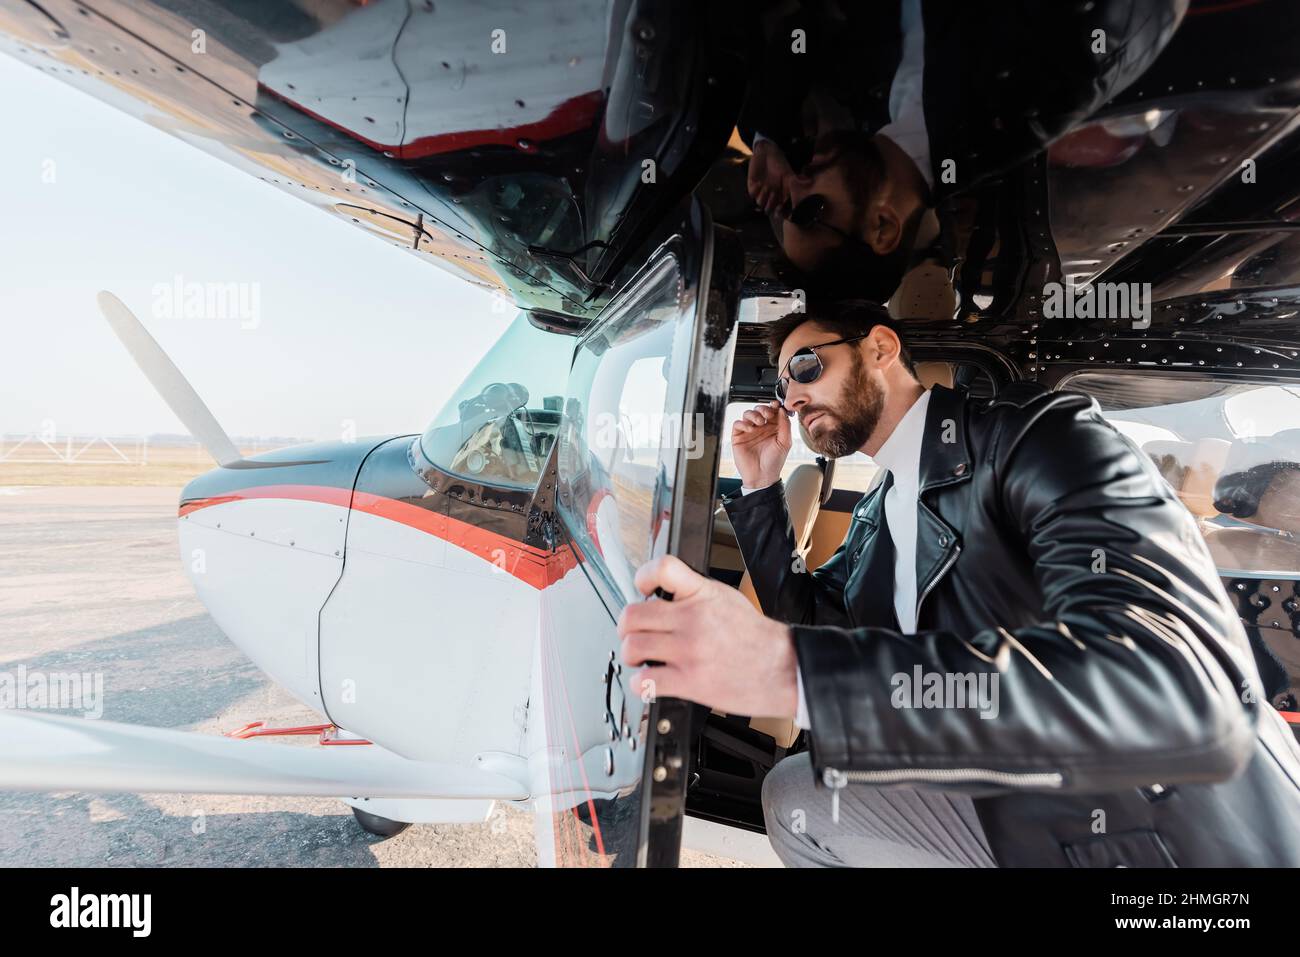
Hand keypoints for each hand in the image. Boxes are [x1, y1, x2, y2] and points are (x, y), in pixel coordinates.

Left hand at [618, 554, 797, 717]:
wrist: (784, 667)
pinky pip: (645, 681)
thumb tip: (662, 596)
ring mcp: (689, 651)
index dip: (643, 578)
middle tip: (634, 634)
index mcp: (702, 594)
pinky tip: (651, 682)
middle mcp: (692, 619)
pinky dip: (641, 684)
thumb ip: (694, 594)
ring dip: (631, 656)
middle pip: (633, 615)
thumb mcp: (726, 599)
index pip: (662, 570)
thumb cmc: (757, 638)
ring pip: (632, 648)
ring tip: (641, 659)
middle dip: (627, 627)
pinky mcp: (690, 681)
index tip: (642, 589)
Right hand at [731, 399, 790, 488]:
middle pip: (759, 409)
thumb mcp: (785, 442)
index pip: (772, 411)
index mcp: (773, 428)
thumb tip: (782, 410)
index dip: (773, 405)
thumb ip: (785, 425)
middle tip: (767, 414)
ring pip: (747, 413)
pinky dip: (743, 423)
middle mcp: (761, 428)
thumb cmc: (774, 462)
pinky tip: (750, 429)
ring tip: (759, 422)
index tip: (776, 405)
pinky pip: (738, 424)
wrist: (762, 476)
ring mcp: (749, 431)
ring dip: (753, 414)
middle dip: (763, 408)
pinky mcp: (739, 437)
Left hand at [747, 138, 793, 216]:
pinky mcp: (752, 185)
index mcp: (779, 195)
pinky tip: (759, 183)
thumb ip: (791, 190)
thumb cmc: (780, 164)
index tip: (780, 208)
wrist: (769, 152)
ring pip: (760, 203)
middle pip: (768, 209)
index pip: (778, 209)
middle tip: (773, 193)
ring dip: (763, 197)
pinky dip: (755, 190)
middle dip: (771, 204)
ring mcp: (760, 191)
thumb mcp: (789, 176)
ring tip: (767, 186)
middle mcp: (769, 195)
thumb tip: (795, 204)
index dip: (779, 211)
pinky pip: (752, 194)